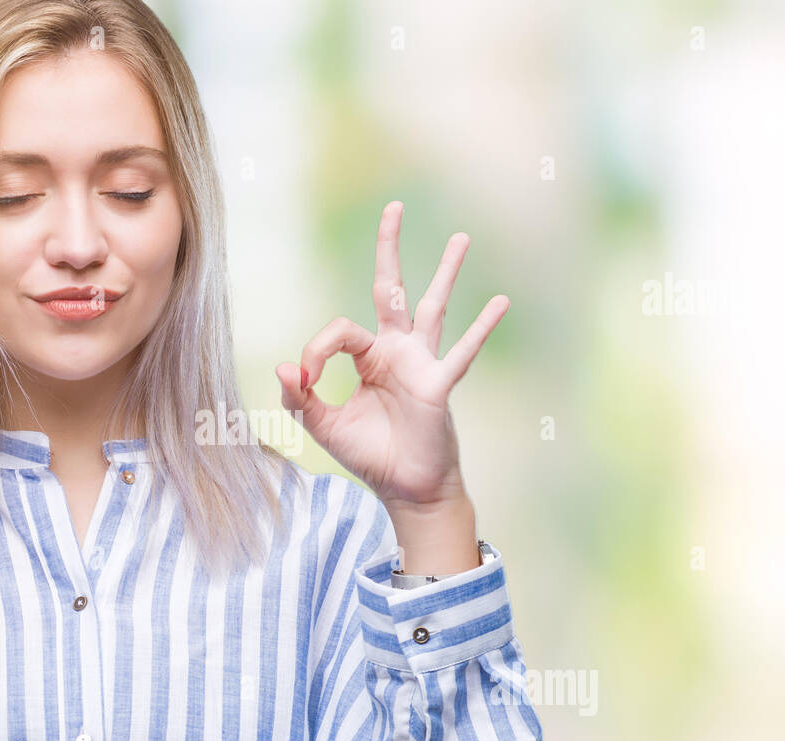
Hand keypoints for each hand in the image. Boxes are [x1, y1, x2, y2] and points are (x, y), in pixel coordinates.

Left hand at [276, 200, 507, 512]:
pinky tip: (500, 302)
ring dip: (445, 272)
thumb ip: (300, 399)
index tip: (304, 379)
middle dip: (389, 248)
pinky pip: (461, 352)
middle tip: (392, 206)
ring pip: (431, 307)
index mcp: (368, 358)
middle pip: (391, 289)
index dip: (314, 349)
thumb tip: (284, 365)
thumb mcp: (324, 426)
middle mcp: (396, 351)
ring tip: (461, 238)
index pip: (338, 330)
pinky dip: (481, 328)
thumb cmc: (371, 454)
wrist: (406, 488)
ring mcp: (421, 364)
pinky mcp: (439, 384)